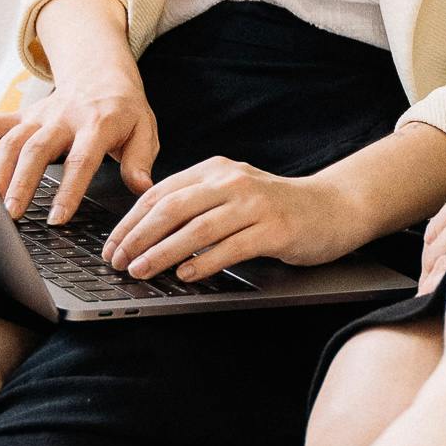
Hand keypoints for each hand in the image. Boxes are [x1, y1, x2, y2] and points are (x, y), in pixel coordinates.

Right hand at [0, 60, 158, 225]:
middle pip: (37, 150)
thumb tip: (141, 187)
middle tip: (11, 215)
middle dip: (21, 183)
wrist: (101, 71)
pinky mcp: (22, 115)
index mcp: (97, 124)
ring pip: (12, 141)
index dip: (68, 190)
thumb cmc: (123, 108)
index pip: (81, 160)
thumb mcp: (144, 129)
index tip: (57, 219)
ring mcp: (39, 115)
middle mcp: (63, 118)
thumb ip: (140, 159)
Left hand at [102, 158, 355, 284]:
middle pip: (173, 208)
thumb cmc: (276, 206)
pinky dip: (204, 262)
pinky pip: (231, 247)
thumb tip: (146, 233)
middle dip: (139, 237)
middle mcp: (232, 181)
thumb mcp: (232, 193)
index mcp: (214, 170)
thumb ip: (195, 204)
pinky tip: (186, 275)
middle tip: (118, 261)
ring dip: (164, 252)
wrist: (333, 207)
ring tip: (142, 271)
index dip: (130, 221)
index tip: (112, 246)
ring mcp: (255, 204)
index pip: (160, 193)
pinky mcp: (275, 229)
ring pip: (197, 228)